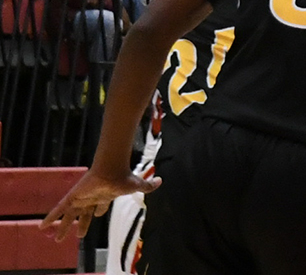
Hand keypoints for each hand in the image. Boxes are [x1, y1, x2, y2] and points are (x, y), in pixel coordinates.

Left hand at [40, 168, 157, 238]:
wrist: (112, 170)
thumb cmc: (123, 177)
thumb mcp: (137, 185)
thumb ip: (148, 186)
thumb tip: (161, 180)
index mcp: (105, 196)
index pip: (100, 206)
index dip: (98, 212)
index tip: (97, 216)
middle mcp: (91, 198)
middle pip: (84, 214)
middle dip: (81, 225)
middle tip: (78, 236)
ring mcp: (81, 198)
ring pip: (70, 215)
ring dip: (63, 227)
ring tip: (56, 238)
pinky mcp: (73, 196)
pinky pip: (59, 208)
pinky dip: (50, 217)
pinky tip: (42, 226)